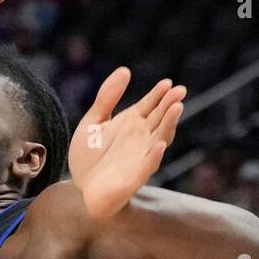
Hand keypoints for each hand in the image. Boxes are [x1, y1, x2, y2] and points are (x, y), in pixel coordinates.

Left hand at [69, 71, 184, 219]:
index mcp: (131, 123)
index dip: (159, 94)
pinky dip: (154, 156)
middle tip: (179, 91)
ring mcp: (140, 157)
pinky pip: (148, 166)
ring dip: (169, 124)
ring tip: (176, 108)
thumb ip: (107, 97)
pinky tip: (159, 144)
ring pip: (160, 138)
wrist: (79, 189)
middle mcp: (140, 138)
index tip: (167, 82)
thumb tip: (125, 70)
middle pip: (159, 118)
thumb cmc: (88, 157)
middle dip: (170, 105)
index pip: (151, 105)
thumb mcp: (93, 122)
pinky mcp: (134, 176)